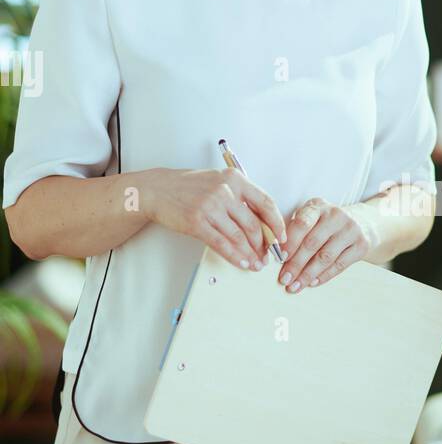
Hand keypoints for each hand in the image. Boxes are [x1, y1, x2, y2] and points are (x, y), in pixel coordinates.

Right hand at [143, 168, 286, 269]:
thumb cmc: (190, 187)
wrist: (158, 190)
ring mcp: (210, 206)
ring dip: (250, 254)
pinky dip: (234, 256)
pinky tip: (241, 263)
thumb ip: (240, 198)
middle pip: (254, 224)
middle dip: (264, 245)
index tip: (282, 238)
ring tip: (256, 264)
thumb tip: (264, 224)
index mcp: (235, 179)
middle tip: (267, 256)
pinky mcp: (197, 222)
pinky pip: (221, 243)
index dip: (277, 224)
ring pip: (239, 237)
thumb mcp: (219, 182)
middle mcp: (224, 191)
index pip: (266, 203)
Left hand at [277, 198, 372, 292]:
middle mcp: (336, 215)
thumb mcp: (312, 218)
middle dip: (296, 264)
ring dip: (308, 274)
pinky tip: (312, 283)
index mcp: (318, 206)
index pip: (302, 223)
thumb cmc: (326, 223)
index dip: (290, 242)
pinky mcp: (361, 245)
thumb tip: (277, 256)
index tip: (280, 258)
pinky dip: (324, 276)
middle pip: (312, 243)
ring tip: (296, 286)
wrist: (363, 221)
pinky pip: (340, 265)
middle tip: (284, 279)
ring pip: (325, 257)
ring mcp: (351, 230)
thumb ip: (295, 231)